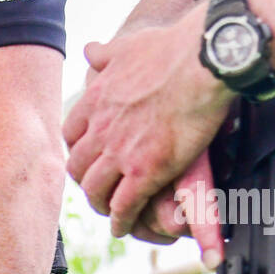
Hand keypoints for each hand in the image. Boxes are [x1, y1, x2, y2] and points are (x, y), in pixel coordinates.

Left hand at [63, 5, 234, 263]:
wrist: (203, 58)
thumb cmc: (174, 48)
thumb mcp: (127, 45)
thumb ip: (106, 52)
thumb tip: (90, 50)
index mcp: (96, 101)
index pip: (71, 134)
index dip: (78, 149)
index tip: (86, 156)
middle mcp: (101, 129)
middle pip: (77, 167)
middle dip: (84, 180)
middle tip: (95, 188)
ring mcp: (120, 152)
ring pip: (95, 190)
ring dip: (100, 203)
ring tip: (108, 211)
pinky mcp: (145, 170)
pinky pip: (123, 205)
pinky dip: (120, 220)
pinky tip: (121, 228)